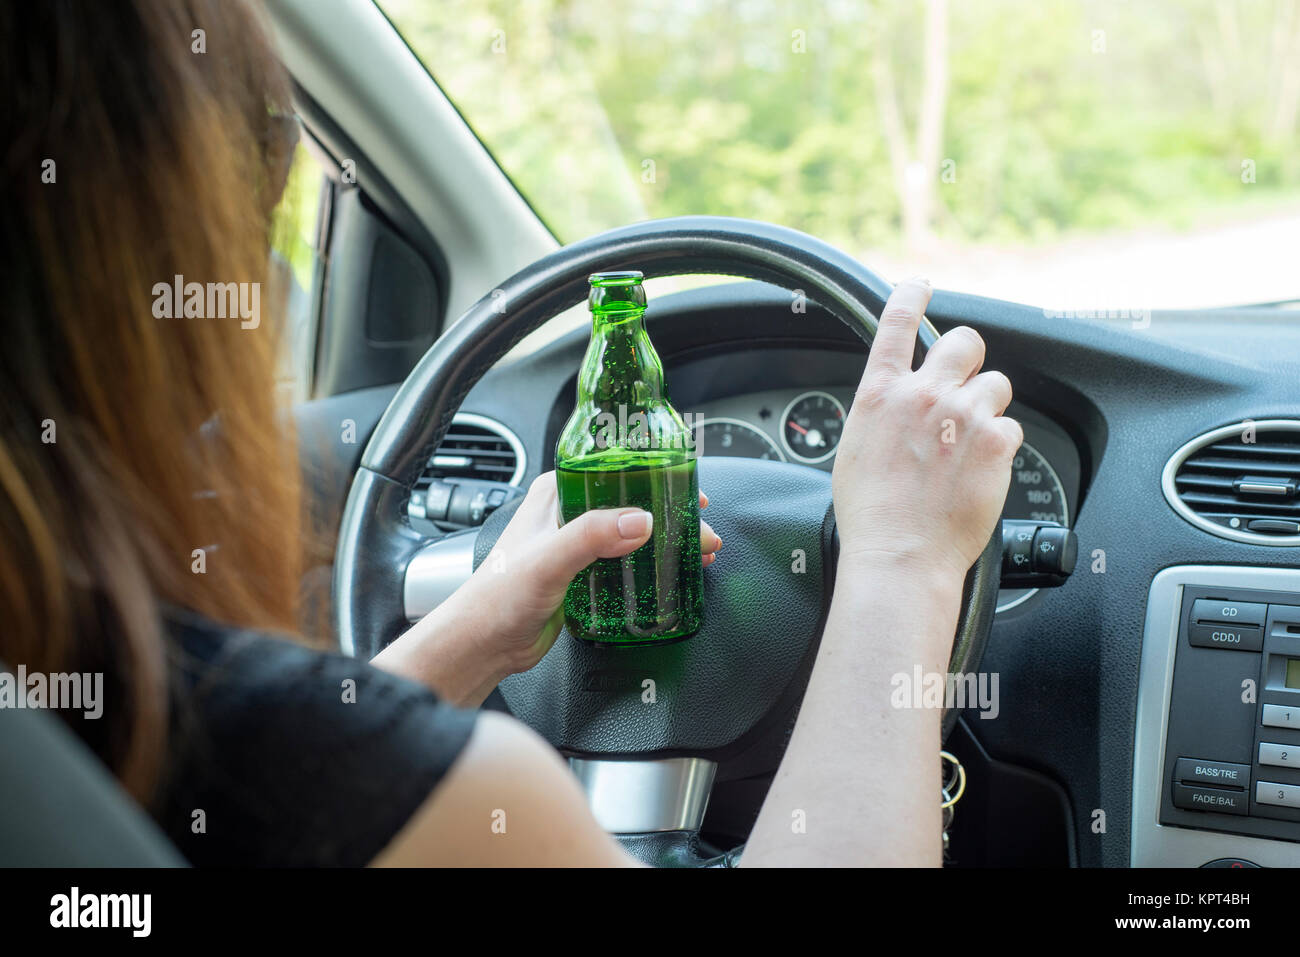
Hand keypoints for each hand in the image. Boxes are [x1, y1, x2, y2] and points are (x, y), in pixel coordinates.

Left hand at [374, 472, 719, 705]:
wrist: (484, 644)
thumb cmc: (497, 598)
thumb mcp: (549, 559)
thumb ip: (591, 536)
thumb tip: (638, 521)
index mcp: (558, 493)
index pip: (615, 469)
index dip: (656, 474)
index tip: (687, 485)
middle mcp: (569, 514)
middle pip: (632, 502)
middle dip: (671, 514)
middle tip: (701, 530)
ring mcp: (578, 544)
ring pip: (633, 532)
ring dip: (666, 540)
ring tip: (699, 551)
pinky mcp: (585, 575)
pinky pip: (627, 561)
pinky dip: (653, 564)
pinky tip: (671, 572)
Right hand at [832, 278, 1020, 582]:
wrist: (901, 557)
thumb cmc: (872, 516)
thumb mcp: (855, 449)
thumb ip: (881, 413)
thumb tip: (897, 405)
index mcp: (880, 394)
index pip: (896, 322)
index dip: (911, 295)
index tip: (920, 287)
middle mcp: (924, 395)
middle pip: (964, 340)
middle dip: (968, 357)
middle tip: (963, 383)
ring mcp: (963, 416)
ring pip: (996, 384)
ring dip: (988, 407)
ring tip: (969, 444)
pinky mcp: (997, 444)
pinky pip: (1012, 428)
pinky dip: (1000, 447)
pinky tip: (979, 472)